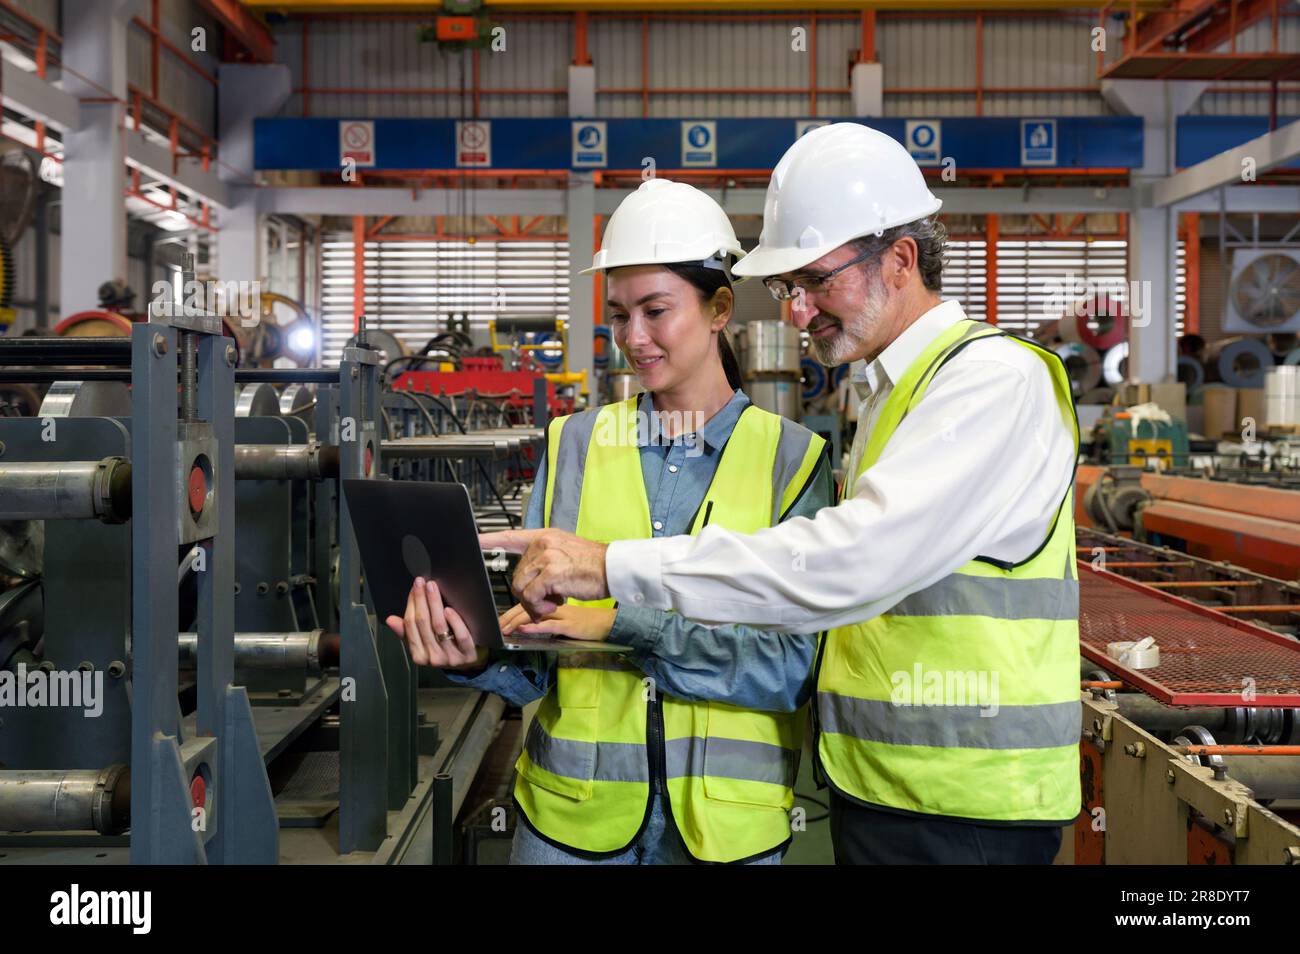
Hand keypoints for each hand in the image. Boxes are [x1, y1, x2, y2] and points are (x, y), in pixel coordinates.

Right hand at [385, 577, 488, 669]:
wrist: (468, 662)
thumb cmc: (443, 648)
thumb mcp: (423, 642)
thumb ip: (407, 632)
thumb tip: (390, 619)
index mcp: (419, 656)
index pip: (410, 625)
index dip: (411, 605)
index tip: (414, 588)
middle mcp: (433, 658)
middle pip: (423, 623)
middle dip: (420, 599)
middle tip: (421, 582)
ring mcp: (451, 657)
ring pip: (439, 626)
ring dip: (434, 603)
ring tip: (432, 587)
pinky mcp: (468, 654)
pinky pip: (460, 635)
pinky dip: (454, 621)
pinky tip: (448, 609)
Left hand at [479, 529, 610, 617]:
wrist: (614, 568)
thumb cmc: (593, 566)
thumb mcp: (566, 552)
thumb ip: (546, 559)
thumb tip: (527, 577)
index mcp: (545, 537)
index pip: (512, 536)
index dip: (491, 539)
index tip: (475, 540)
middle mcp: (543, 543)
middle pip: (516, 574)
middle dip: (528, 592)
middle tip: (548, 598)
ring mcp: (547, 557)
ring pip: (520, 587)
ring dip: (534, 602)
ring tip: (553, 601)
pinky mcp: (552, 573)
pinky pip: (531, 596)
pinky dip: (540, 606)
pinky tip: (556, 603)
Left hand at [498, 602, 615, 642]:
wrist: (614, 618)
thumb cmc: (593, 612)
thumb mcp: (569, 605)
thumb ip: (552, 606)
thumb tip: (533, 614)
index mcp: (556, 591)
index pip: (529, 592)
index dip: (514, 604)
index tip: (502, 614)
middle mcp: (557, 599)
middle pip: (526, 603)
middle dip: (509, 616)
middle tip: (497, 625)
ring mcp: (564, 611)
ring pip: (534, 613)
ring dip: (516, 622)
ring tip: (504, 630)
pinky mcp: (571, 623)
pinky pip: (550, 624)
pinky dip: (535, 627)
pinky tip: (523, 630)